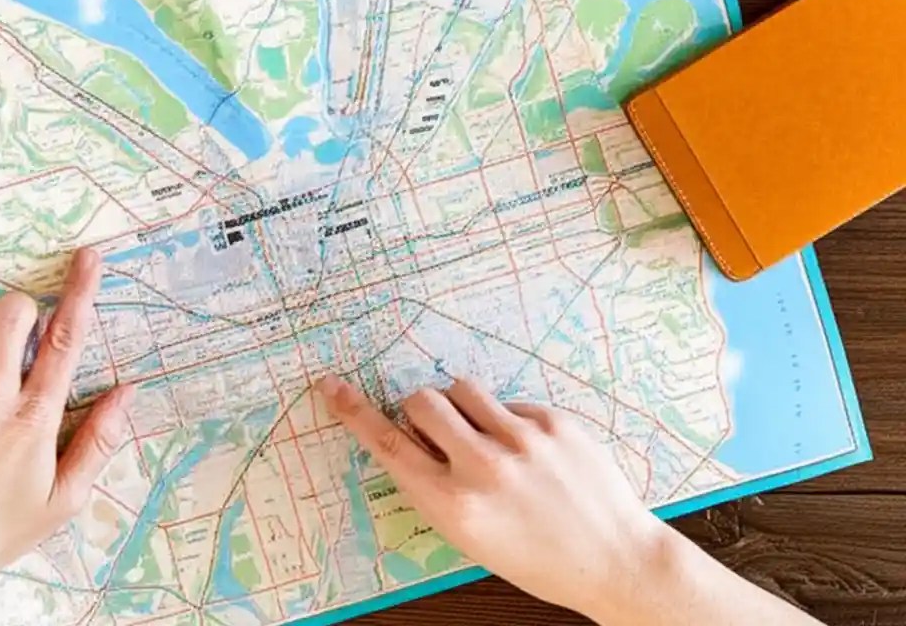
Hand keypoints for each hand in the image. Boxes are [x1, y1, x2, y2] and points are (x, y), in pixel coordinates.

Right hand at [314, 375, 662, 616]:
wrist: (613, 559)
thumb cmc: (536, 557)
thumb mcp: (468, 535)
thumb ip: (433, 486)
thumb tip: (410, 435)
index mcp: (454, 505)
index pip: (388, 445)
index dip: (354, 413)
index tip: (333, 387)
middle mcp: (483, 468)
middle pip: (422, 402)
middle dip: (419, 409)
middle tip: (437, 428)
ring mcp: (522, 441)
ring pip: (462, 388)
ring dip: (460, 405)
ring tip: (485, 436)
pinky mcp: (554, 422)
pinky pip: (508, 401)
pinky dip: (506, 419)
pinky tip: (529, 452)